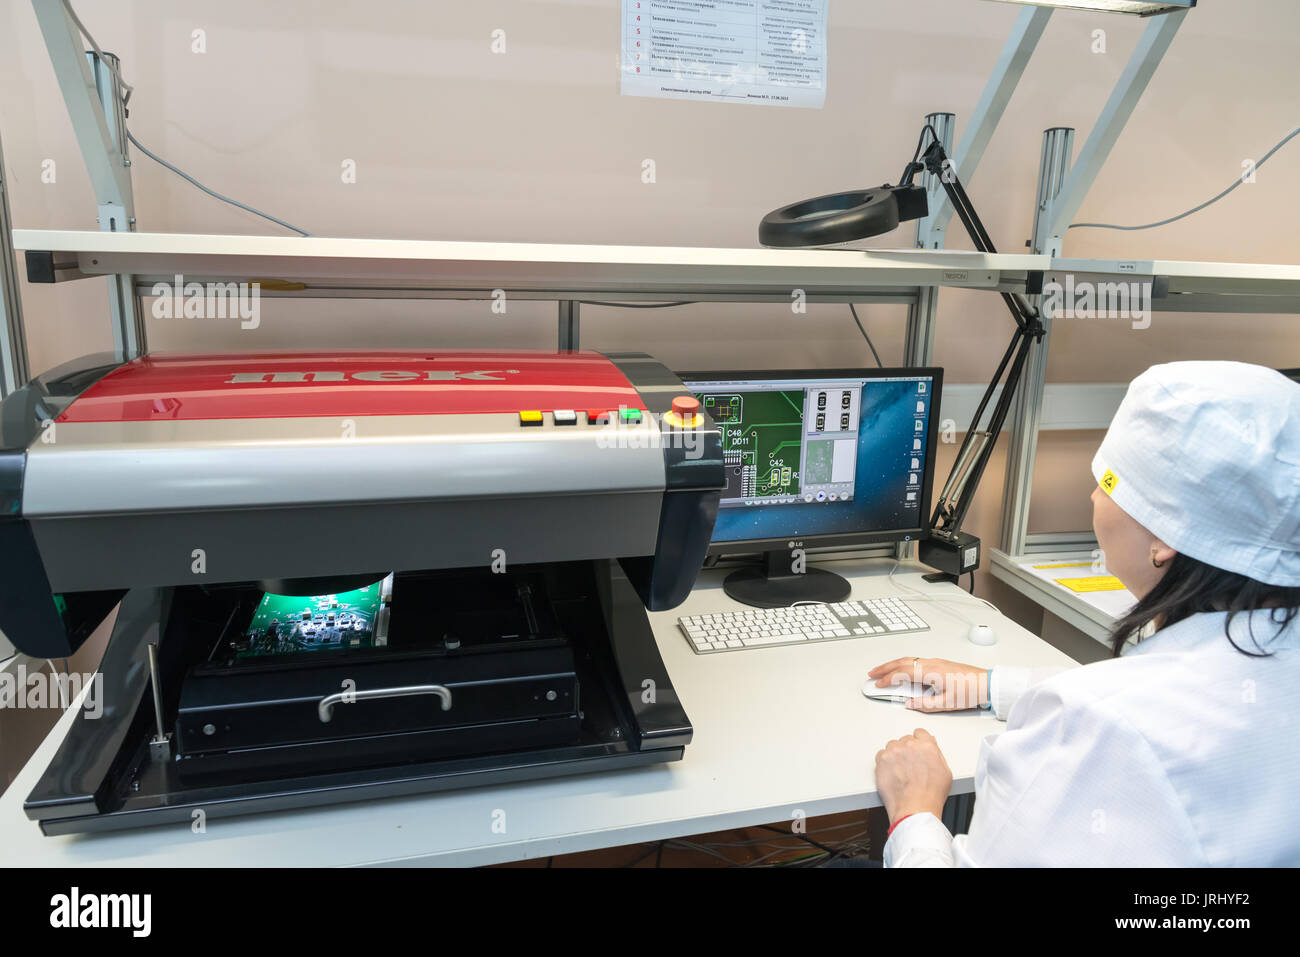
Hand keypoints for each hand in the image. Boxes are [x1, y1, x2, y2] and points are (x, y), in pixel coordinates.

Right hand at [867, 657, 988, 711]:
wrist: (987, 683)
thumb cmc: (970, 692)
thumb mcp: (946, 703)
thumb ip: (925, 704)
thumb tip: (909, 703)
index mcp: (930, 671)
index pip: (902, 673)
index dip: (887, 679)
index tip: (878, 684)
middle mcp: (930, 663)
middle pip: (901, 662)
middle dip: (884, 668)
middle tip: (872, 673)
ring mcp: (934, 661)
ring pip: (908, 660)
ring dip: (893, 664)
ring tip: (882, 670)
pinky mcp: (939, 663)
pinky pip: (915, 660)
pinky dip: (903, 663)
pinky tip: (902, 669)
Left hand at [874, 728, 952, 824]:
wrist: (915, 808)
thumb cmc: (930, 795)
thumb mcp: (945, 772)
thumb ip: (937, 755)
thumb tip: (931, 749)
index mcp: (927, 746)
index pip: (920, 733)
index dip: (919, 742)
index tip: (916, 749)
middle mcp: (910, 745)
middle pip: (906, 740)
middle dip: (907, 750)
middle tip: (909, 765)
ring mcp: (894, 751)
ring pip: (893, 746)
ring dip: (895, 755)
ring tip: (900, 771)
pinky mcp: (882, 759)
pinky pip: (881, 754)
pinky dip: (885, 762)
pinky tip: (892, 773)